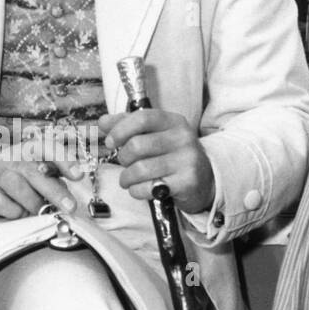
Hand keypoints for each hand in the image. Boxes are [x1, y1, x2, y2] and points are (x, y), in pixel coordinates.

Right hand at [0, 159, 77, 222]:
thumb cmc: (9, 185)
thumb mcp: (32, 179)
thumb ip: (51, 184)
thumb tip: (69, 200)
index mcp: (28, 152)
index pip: (47, 149)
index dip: (64, 160)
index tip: (78, 176)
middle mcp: (11, 159)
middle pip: (35, 172)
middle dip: (55, 191)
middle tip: (69, 208)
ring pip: (19, 188)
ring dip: (33, 204)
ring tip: (37, 212)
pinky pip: (4, 205)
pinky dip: (14, 213)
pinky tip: (14, 213)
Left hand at [99, 109, 213, 214]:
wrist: (205, 181)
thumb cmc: (172, 156)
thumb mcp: (156, 135)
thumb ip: (129, 126)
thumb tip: (103, 122)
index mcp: (173, 122)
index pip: (142, 118)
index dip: (120, 130)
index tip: (110, 142)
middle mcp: (182, 138)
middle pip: (137, 145)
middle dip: (123, 158)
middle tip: (124, 163)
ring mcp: (186, 160)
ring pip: (140, 169)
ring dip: (126, 178)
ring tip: (127, 180)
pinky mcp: (186, 182)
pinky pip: (148, 188)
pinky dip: (136, 191)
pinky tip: (140, 189)